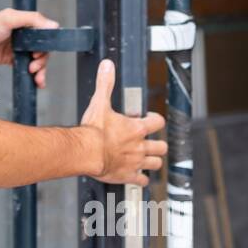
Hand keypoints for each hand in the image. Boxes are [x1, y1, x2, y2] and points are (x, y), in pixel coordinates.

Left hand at [0, 8, 58, 87]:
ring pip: (35, 60)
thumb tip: (54, 25)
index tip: (39, 53)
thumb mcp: (8, 19)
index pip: (43, 34)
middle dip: (42, 60)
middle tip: (33, 66)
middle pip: (41, 49)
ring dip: (40, 70)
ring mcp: (16, 48)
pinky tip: (36, 82)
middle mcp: (21, 35)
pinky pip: (25, 68)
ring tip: (35, 77)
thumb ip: (31, 20)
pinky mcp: (9, 60)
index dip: (46, 45)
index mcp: (23, 23)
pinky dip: (33, 76)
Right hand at [79, 58, 167, 186]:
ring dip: (153, 161)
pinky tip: (137, 177)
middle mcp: (139, 146)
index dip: (155, 120)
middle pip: (161, 146)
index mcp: (136, 128)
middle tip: (151, 142)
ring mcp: (135, 162)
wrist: (85, 152)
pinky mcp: (127, 175)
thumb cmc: (93, 131)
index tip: (150, 118)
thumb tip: (107, 66)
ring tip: (148, 159)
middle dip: (158, 144)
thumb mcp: (99, 102)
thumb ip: (105, 84)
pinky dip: (141, 179)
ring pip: (156, 163)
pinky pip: (141, 180)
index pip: (158, 122)